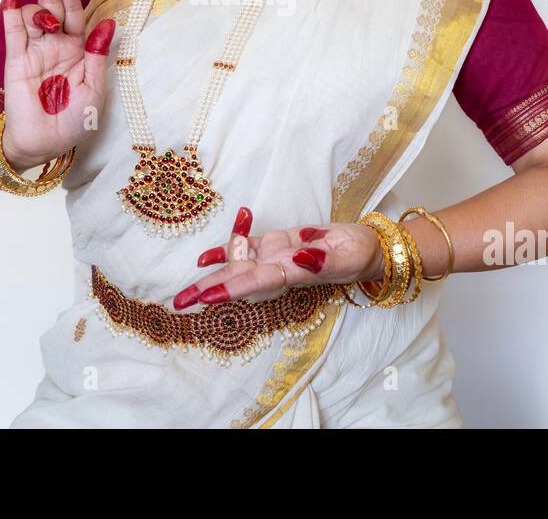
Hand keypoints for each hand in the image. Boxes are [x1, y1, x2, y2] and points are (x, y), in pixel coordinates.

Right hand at [0, 0, 115, 168]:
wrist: (44, 144)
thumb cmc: (74, 122)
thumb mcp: (95, 90)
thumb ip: (98, 57)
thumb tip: (107, 24)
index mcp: (79, 50)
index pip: (75, 12)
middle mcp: (56, 45)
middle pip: (52, 3)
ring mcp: (35, 51)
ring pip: (34, 15)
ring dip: (38, 6)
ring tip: (43, 20)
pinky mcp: (17, 60)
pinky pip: (13, 30)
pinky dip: (11, 9)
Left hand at [171, 205, 384, 308]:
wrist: (369, 249)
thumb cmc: (361, 255)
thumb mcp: (347, 258)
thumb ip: (322, 261)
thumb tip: (298, 259)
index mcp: (292, 273)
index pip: (255, 281)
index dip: (230, 288)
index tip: (205, 298)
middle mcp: (279, 268)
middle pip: (237, 278)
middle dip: (208, 289)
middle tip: (178, 303)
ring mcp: (276, 256)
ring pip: (238, 261)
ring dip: (213, 267)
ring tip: (189, 273)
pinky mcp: (279, 243)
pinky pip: (248, 245)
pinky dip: (228, 246)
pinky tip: (207, 254)